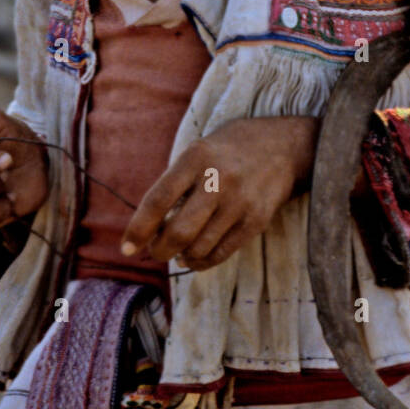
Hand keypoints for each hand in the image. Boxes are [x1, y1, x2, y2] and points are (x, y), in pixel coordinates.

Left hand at [120, 115, 319, 271]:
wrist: (283, 147)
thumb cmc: (228, 151)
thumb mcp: (198, 152)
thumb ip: (174, 184)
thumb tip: (148, 230)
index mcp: (196, 157)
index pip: (158, 200)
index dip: (138, 228)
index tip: (126, 248)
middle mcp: (218, 179)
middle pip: (179, 232)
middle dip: (159, 250)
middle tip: (155, 252)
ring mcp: (240, 202)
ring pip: (199, 247)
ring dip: (181, 257)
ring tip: (178, 251)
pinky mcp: (256, 221)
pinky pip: (221, 253)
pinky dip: (202, 261)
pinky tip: (195, 256)